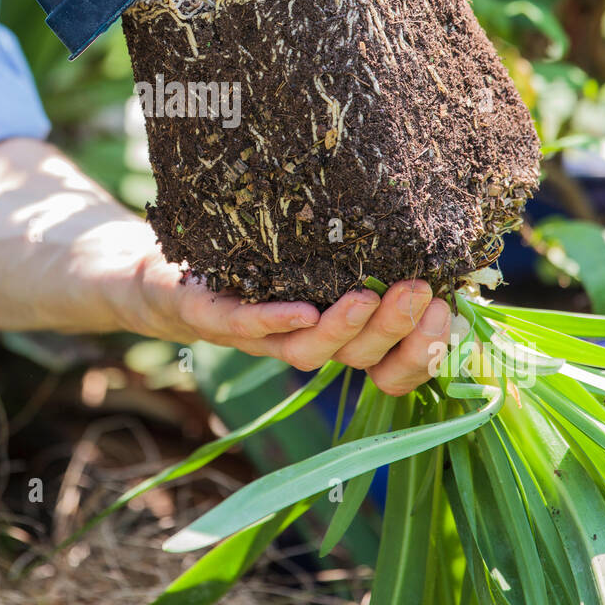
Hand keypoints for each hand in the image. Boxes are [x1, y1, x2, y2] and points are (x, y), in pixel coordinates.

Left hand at [135, 255, 452, 395]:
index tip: (447, 311)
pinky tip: (301, 308)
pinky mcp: (209, 316)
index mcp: (333, 335)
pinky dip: (272, 321)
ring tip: (366, 297)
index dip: (421, 353)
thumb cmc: (248, 262)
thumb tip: (438, 237)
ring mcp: (254, 336)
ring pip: (305, 352)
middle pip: (357, 358)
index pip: (390, 368)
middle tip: (419, 291)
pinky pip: (243, 325)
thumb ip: (365, 258)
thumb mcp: (314, 258)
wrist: (157, 274)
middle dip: (394, 330)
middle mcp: (299, 344)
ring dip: (342, 329)